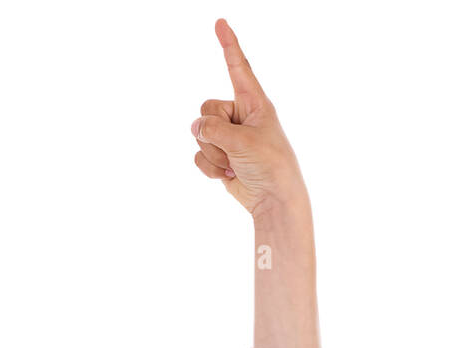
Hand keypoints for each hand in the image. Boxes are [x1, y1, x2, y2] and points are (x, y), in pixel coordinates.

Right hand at [191, 18, 308, 217]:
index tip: (220, 23)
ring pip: (200, 133)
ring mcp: (228, 137)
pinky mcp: (220, 157)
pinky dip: (210, 167)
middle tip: (236, 148)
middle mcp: (240, 116)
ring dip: (214, 153)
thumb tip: (196, 128)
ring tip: (236, 164)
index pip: (239, 68)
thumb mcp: (244, 140)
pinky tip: (228, 175)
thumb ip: (214, 128)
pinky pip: (199, 154)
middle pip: (207, 107)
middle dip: (214, 131)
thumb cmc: (270, 166)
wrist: (273, 202)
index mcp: (255, 104)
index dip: (229, 45)